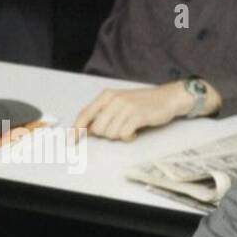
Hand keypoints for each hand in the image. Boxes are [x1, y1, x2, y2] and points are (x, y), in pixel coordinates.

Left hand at [73, 82, 207, 140]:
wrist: (167, 97)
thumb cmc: (142, 103)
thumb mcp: (119, 103)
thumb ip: (103, 114)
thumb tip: (86, 130)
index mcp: (106, 95)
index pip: (85, 114)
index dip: (76, 129)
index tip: (69, 141)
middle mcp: (114, 99)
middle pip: (98, 129)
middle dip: (107, 134)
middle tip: (120, 128)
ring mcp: (126, 106)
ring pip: (110, 133)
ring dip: (119, 135)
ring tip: (129, 127)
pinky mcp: (137, 115)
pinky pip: (124, 134)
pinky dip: (129, 137)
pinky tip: (135, 130)